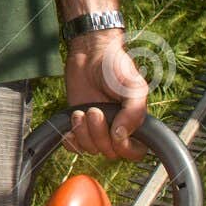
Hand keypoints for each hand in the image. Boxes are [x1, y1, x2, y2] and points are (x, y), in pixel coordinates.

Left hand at [62, 32, 148, 159]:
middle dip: (99, 134)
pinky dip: (71, 139)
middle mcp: (116, 129)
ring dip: (83, 133)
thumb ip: (134, 112)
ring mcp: (96, 128)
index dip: (124, 148)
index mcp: (134, 123)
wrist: (90, 53)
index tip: (115, 132)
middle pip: (110, 152)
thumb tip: (121, 136)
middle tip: (93, 110)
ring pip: (90, 149)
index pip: (134, 152)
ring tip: (81, 112)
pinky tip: (72, 120)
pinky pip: (74, 146)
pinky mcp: (78, 125)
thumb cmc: (116, 67)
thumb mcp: (134, 86)